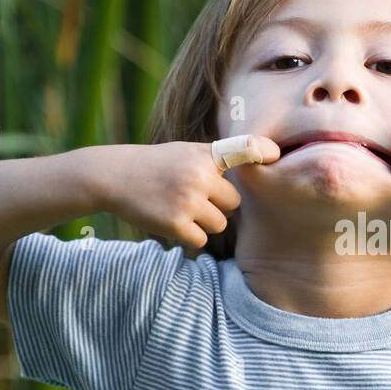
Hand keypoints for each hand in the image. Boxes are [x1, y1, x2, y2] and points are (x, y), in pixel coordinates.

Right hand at [101, 136, 279, 248]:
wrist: (113, 176)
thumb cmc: (157, 165)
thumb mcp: (186, 152)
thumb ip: (217, 160)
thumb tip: (258, 167)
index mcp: (203, 155)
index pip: (241, 149)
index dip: (261, 151)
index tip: (276, 155)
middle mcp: (198, 175)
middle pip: (234, 204)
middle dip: (219, 206)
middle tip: (194, 198)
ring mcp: (187, 200)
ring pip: (219, 224)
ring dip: (205, 223)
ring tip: (180, 208)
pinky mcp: (176, 224)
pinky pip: (201, 240)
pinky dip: (190, 236)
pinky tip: (172, 220)